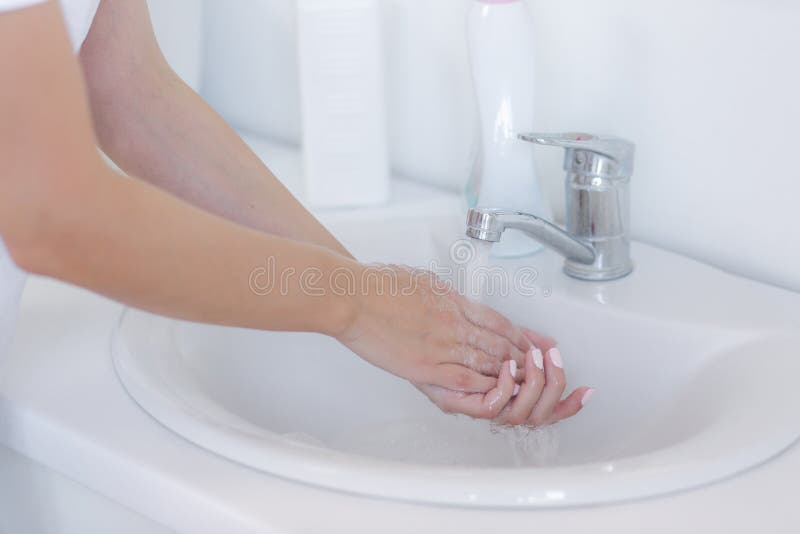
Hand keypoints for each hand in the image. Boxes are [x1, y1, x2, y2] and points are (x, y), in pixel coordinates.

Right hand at [337, 264, 591, 423]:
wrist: (352, 296)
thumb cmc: (378, 284)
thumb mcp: (422, 280)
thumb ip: (444, 294)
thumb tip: (455, 299)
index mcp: (454, 301)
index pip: (499, 321)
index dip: (523, 334)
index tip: (538, 342)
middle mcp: (454, 324)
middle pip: (501, 344)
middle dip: (524, 357)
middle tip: (542, 367)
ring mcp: (442, 347)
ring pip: (489, 363)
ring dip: (510, 374)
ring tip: (526, 383)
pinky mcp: (425, 367)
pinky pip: (465, 380)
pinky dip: (485, 387)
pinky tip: (496, 391)